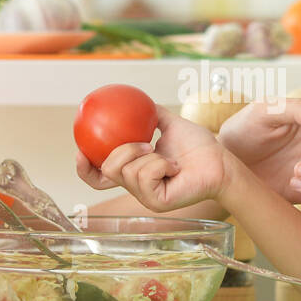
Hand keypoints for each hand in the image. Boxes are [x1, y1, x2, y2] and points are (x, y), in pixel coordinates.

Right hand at [76, 106, 232, 211]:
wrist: (220, 161)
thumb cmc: (199, 147)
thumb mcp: (170, 125)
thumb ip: (150, 114)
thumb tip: (133, 98)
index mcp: (135, 172)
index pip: (100, 177)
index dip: (85, 168)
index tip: (80, 150)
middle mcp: (137, 188)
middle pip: (107, 172)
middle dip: (121, 152)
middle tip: (144, 144)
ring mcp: (146, 198)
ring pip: (126, 172)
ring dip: (147, 156)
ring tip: (165, 155)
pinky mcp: (157, 203)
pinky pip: (144, 177)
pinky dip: (159, 164)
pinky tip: (174, 166)